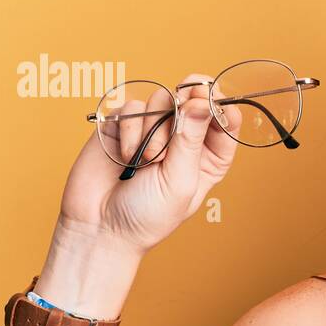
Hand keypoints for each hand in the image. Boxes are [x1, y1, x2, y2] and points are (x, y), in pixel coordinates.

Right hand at [57, 75, 242, 254]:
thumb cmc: (148, 215)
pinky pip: (132, 108)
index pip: (226, 120)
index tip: (210, 98)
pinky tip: (126, 156)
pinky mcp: (124, 126)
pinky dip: (131, 129)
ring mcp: (153, 130)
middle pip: (194, 99)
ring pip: (162, 100)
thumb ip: (190, 140)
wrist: (100, 226)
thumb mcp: (180, 181)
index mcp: (209, 157)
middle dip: (188, 101)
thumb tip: (201, 101)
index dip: (221, 104)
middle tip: (182, 106)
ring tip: (147, 159)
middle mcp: (184, 140)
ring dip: (155, 128)